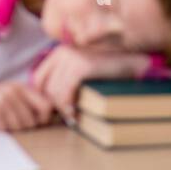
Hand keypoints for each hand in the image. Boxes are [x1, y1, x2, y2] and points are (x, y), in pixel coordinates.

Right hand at [0, 80, 55, 130]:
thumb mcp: (10, 97)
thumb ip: (28, 102)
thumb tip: (50, 115)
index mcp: (20, 86)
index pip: (46, 105)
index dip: (43, 118)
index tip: (36, 122)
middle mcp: (12, 91)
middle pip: (33, 121)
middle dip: (24, 126)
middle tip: (10, 121)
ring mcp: (2, 100)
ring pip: (21, 127)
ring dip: (11, 129)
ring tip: (1, 121)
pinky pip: (7, 129)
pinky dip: (1, 130)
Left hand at [30, 45, 150, 120]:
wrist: (132, 62)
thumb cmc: (108, 72)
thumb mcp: (82, 71)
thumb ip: (66, 79)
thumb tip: (50, 103)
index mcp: (59, 52)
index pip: (38, 80)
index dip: (44, 98)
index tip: (55, 112)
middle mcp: (62, 52)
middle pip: (45, 88)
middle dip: (53, 107)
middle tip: (65, 118)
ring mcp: (71, 57)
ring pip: (54, 92)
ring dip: (62, 110)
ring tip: (73, 118)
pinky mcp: (81, 66)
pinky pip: (65, 93)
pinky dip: (68, 107)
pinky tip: (76, 115)